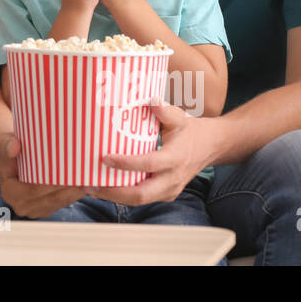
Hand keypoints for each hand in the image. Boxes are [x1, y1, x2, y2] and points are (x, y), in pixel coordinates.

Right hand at [0, 129, 87, 218]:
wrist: (10, 153)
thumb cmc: (8, 146)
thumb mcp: (4, 142)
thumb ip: (7, 145)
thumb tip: (14, 147)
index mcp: (10, 192)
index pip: (34, 190)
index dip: (53, 185)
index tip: (69, 177)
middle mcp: (20, 205)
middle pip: (49, 200)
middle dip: (69, 192)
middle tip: (87, 182)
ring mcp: (33, 209)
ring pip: (58, 203)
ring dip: (74, 195)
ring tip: (90, 184)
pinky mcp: (43, 208)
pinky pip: (60, 204)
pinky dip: (72, 196)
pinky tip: (84, 187)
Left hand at [86, 100, 211, 203]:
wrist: (210, 147)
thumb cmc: (190, 130)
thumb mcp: (180, 118)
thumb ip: (165, 111)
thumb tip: (150, 100)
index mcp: (175, 158)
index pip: (149, 164)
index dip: (126, 163)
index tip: (105, 158)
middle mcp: (172, 179)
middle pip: (141, 194)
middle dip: (113, 192)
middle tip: (90, 184)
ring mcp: (169, 190)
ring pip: (139, 200)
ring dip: (114, 196)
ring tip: (90, 187)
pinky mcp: (165, 194)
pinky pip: (143, 199)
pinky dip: (123, 196)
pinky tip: (105, 187)